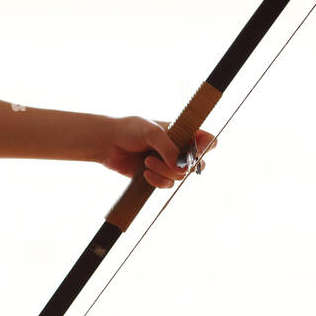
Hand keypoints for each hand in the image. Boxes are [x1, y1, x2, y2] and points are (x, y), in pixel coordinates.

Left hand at [99, 116, 215, 187]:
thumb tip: (182, 168)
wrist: (107, 143)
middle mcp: (179, 149)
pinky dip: (158, 180)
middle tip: (166, 160)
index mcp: (183, 133)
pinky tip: (145, 173)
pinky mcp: (157, 175)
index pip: (208, 141)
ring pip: (180, 176)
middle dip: (182, 166)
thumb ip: (169, 149)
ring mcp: (169, 163)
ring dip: (164, 171)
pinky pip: (167, 185)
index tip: (194, 153)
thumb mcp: (152, 133)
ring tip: (146, 161)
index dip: (206, 148)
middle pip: (198, 164)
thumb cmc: (129, 130)